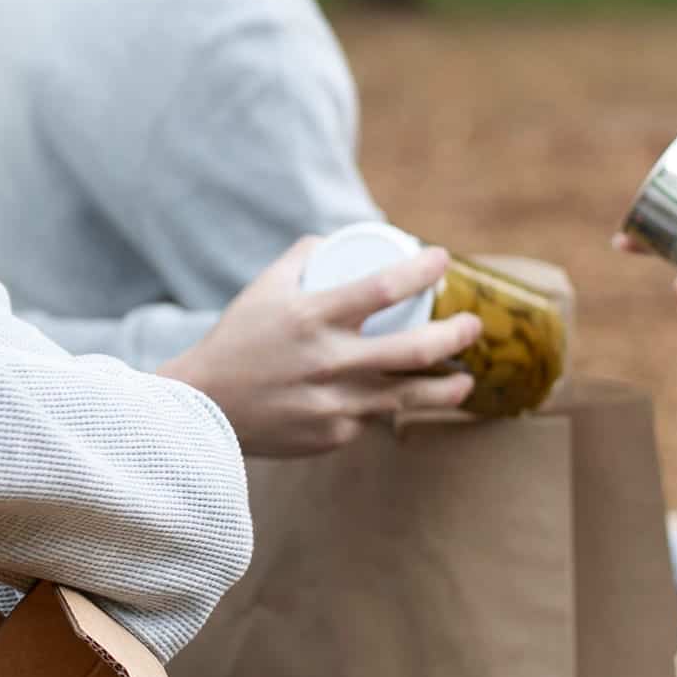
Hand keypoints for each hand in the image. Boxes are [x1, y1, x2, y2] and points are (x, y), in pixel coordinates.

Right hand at [160, 238, 482, 458]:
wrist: (204, 405)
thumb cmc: (237, 340)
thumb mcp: (264, 289)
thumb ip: (302, 260)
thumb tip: (336, 242)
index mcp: (312, 316)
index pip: (384, 287)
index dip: (422, 270)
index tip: (442, 259)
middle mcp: (329, 360)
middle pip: (417, 349)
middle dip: (457, 334)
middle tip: (472, 325)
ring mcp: (334, 402)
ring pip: (410, 396)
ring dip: (447, 388)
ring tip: (464, 380)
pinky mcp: (333, 434)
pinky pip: (372, 418)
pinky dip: (384, 407)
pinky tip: (393, 402)